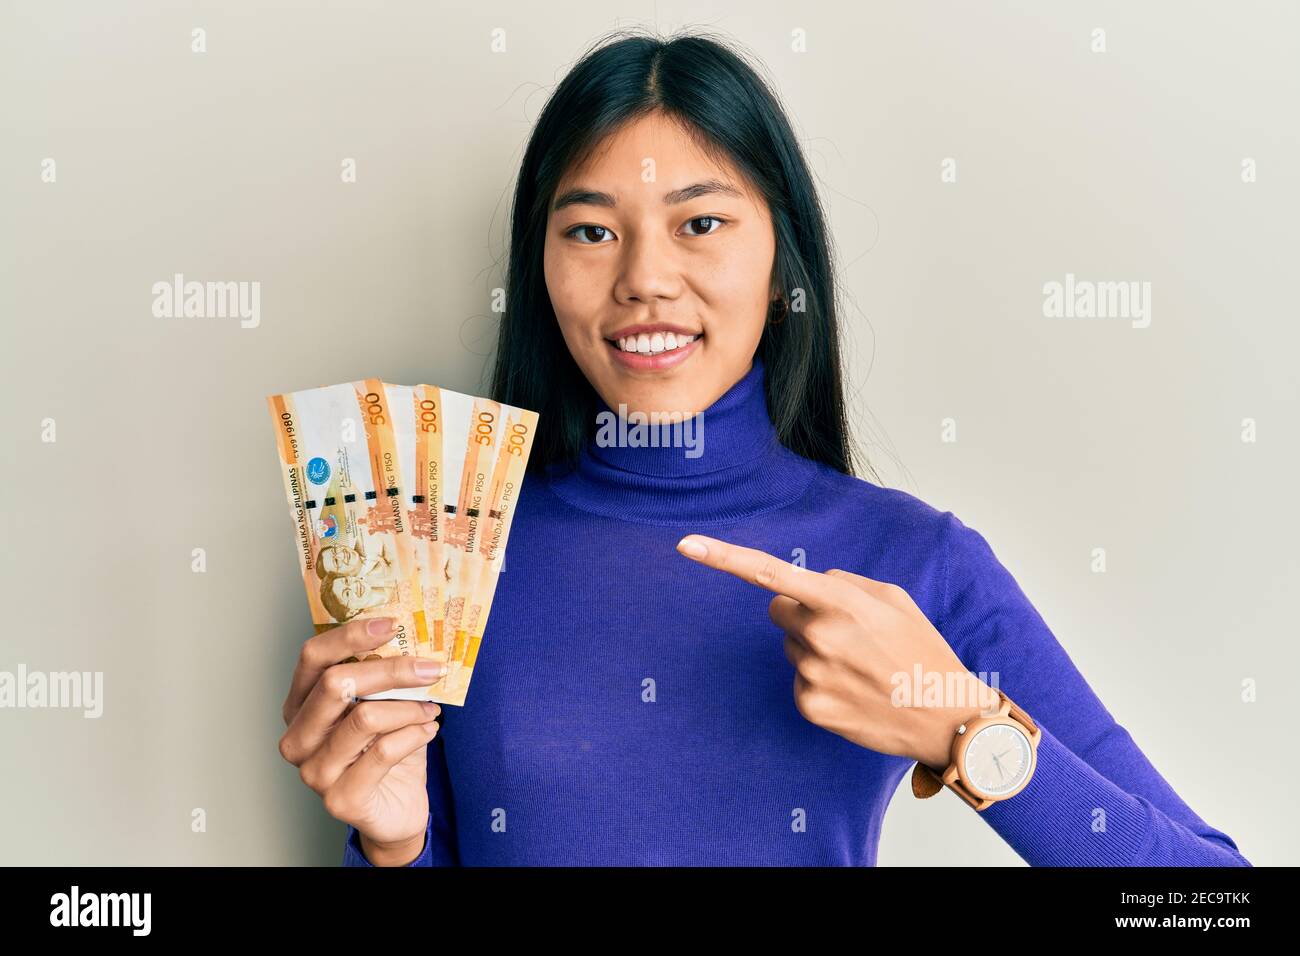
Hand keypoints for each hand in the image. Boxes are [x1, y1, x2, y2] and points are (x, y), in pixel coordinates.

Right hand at [278, 616, 448, 864]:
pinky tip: (429, 731)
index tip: (392, 624)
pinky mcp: (340, 799)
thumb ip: (382, 676)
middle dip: (391, 670)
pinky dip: (415, 735)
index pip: (313, 657)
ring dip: (409, 707)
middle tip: (430, 667)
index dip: (350, 635)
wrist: (396, 808)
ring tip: (431, 708)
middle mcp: (298, 737)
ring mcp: (314, 771)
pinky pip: (384, 752)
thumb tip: (413, 634)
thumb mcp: (381, 705)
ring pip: (365, 717)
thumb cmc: (385, 751)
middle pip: (337, 684)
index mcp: (300, 705)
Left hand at [675, 534, 998, 769]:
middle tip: (844, 632)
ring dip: (815, 650)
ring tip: (860, 665)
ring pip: (791, 647)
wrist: (945, 717)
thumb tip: (805, 587)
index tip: (685, 544)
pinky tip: (854, 689)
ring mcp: (811, 674)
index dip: (723, 557)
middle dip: (799, 613)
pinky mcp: (810, 706)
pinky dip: (821, 682)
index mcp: (839, 602)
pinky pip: (799, 680)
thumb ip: (841, 584)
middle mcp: (819, 636)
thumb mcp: (891, 599)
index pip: (769, 572)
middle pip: (777, 610)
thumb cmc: (921, 650)